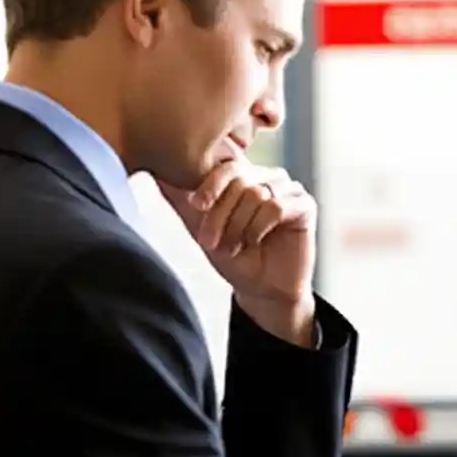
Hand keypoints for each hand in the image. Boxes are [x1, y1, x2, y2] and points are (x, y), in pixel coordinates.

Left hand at [157, 152, 317, 346]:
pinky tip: (256, 241)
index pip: (226, 166)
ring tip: (235, 247)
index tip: (197, 206)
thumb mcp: (199, 227)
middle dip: (221, 215)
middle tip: (212, 243)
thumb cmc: (232, 257)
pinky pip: (277, 205)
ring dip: (239, 226)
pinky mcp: (305, 205)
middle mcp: (267, 177)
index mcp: (244, 177)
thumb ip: (180, 199)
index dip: (210, 184)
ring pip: (256, 194)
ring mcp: (288, 189)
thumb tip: (151, 169)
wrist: (261, 291)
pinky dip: (259, 227)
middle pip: (239, 180)